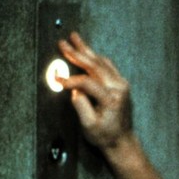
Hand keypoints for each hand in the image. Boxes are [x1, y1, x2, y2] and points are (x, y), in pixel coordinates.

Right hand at [58, 32, 132, 151]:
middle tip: (63, 43)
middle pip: (96, 65)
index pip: (87, 82)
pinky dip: (95, 57)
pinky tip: (87, 51)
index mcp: (111, 98)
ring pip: (102, 62)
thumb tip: (74, 89)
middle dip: (77, 53)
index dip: (70, 80)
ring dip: (87, 50)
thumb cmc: (105, 135)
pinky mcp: (121, 83)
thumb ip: (80, 105)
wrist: (122, 139)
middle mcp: (119, 88)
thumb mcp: (88, 125)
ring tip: (75, 39)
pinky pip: (107, 66)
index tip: (57, 79)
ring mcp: (122, 84)